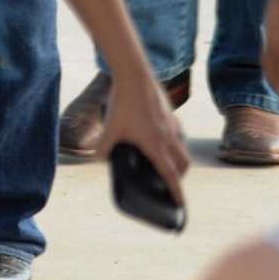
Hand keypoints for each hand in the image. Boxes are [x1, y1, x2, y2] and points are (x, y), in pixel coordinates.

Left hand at [98, 67, 188, 206]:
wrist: (134, 73)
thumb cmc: (123, 103)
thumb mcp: (110, 128)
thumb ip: (102, 148)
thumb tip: (95, 160)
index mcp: (156, 146)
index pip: (171, 176)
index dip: (177, 192)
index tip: (181, 205)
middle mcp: (169, 137)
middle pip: (183, 164)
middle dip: (180, 176)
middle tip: (171, 181)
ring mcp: (172, 123)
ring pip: (183, 146)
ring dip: (179, 157)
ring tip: (168, 159)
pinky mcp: (170, 111)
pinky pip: (178, 130)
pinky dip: (175, 138)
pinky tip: (162, 133)